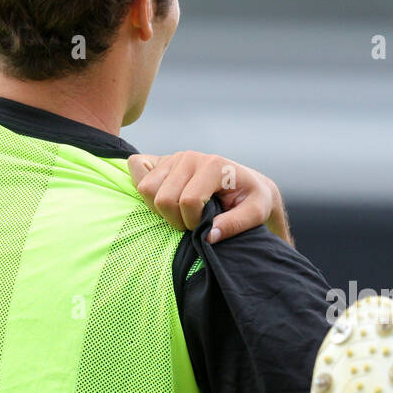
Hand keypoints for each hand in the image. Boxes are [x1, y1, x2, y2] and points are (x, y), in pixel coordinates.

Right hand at [128, 151, 290, 244]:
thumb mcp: (255, 213)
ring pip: (147, 189)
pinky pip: (136, 168)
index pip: (188, 201)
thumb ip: (235, 224)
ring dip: (160, 210)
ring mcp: (174, 157)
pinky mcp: (161, 160)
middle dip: (176, 220)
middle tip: (191, 224)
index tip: (205, 228)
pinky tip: (164, 198)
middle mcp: (190, 157)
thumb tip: (209, 236)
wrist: (248, 186)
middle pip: (163, 198)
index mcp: (214, 165)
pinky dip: (144, 189)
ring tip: (180, 214)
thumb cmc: (252, 200)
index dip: (193, 222)